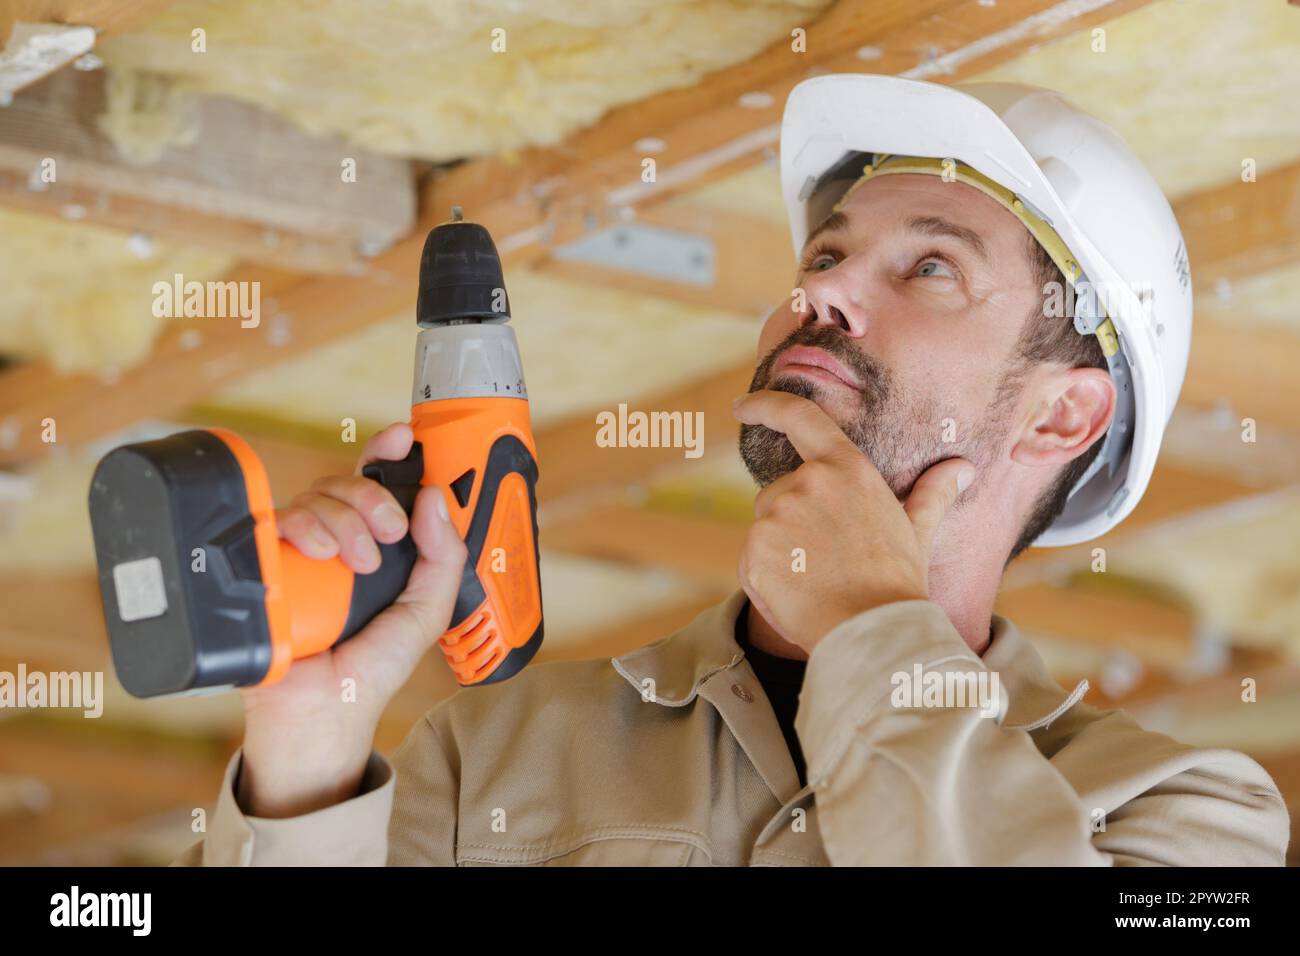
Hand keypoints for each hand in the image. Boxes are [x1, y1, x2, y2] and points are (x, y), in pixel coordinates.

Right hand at [235, 422, 466, 817]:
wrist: (320, 715)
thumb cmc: (370, 669)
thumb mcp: (426, 613)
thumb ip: (442, 558)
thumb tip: (436, 499)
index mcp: (374, 548)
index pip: (376, 488)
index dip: (387, 455)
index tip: (403, 438)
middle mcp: (335, 544)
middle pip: (346, 483)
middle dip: (372, 498)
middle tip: (388, 535)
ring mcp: (297, 553)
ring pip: (314, 496)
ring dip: (344, 521)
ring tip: (356, 564)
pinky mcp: (262, 564)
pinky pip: (276, 521)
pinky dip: (305, 529)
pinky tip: (320, 554)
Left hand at [732, 390, 972, 653]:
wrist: (874, 634)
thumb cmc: (898, 582)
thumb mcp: (918, 531)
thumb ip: (932, 493)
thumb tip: (962, 468)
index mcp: (845, 468)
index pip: (800, 417)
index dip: (766, 405)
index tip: (742, 407)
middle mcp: (806, 483)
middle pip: (778, 493)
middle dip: (794, 520)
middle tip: (829, 559)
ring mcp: (775, 517)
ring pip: (765, 529)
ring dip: (782, 551)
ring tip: (818, 580)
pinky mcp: (753, 553)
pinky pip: (751, 562)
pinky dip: (767, 578)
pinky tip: (798, 595)